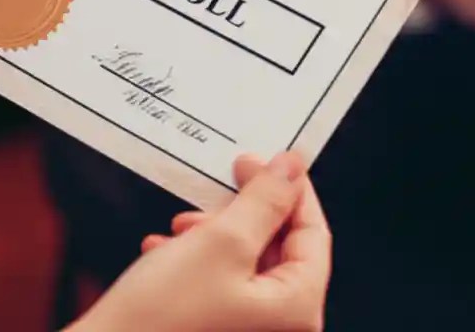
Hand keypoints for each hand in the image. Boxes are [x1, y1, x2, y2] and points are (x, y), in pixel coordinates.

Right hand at [71, 152, 330, 331]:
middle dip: (243, 215)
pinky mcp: (216, 329)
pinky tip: (164, 252)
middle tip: (217, 188)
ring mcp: (248, 329)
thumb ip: (265, 199)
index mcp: (297, 308)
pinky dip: (196, 261)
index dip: (290, 190)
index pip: (314, 233)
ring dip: (214, 235)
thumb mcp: (222, 241)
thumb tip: (293, 168)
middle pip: (279, 248)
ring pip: (246, 262)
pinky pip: (220, 284)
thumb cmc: (160, 318)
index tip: (263, 160)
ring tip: (180, 227)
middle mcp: (280, 326)